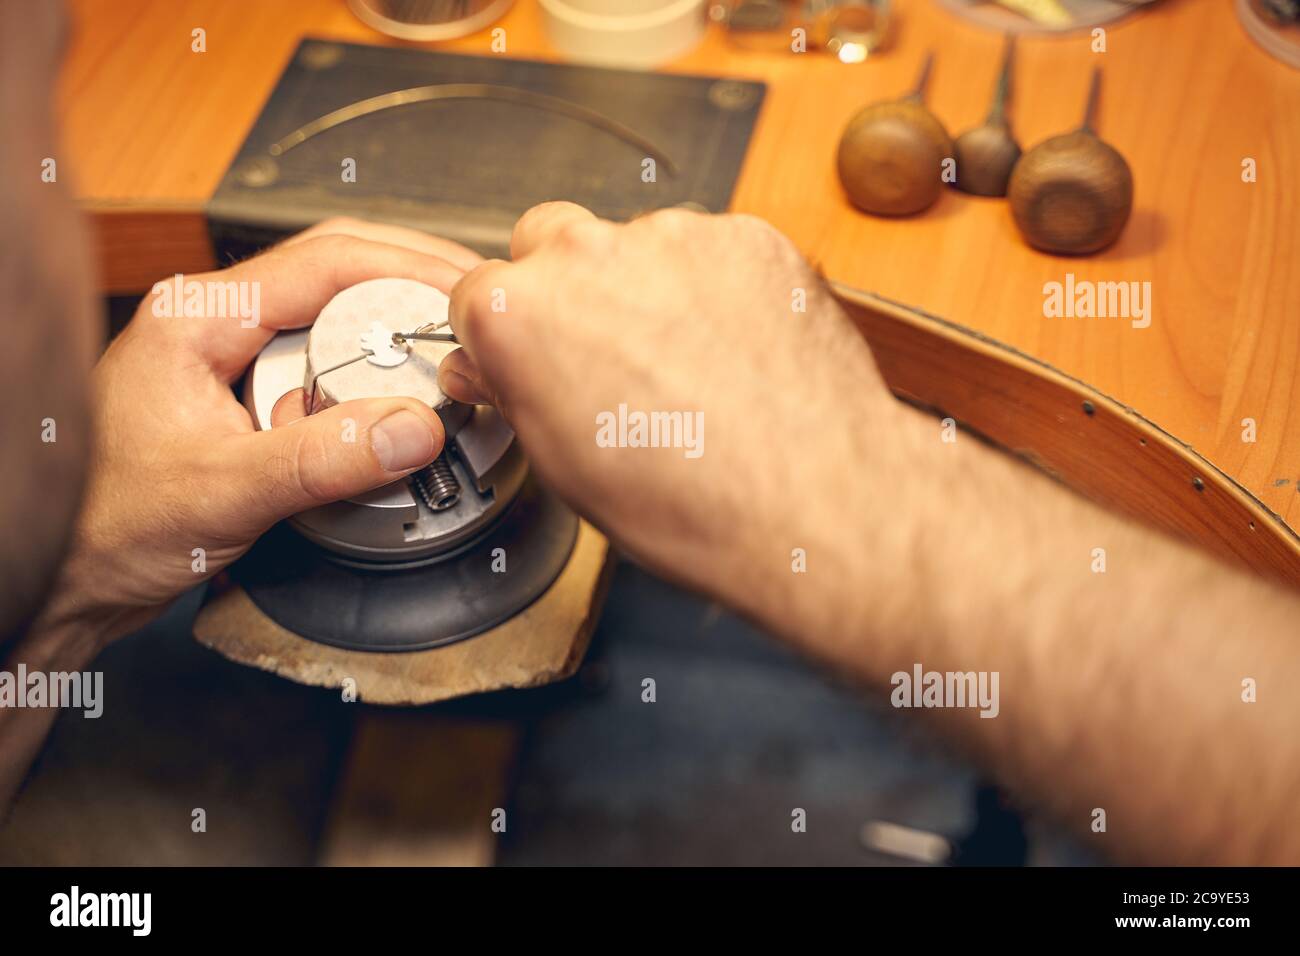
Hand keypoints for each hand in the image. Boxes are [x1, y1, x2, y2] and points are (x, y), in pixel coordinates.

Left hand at [29, 219, 481, 649]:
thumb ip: (322, 457)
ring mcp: (236, 364)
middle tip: (479, 316)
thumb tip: (416, 428)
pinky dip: (374, 385)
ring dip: (396, 341)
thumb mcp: (223, 490)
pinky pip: (328, 376)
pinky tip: (403, 406)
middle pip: (341, 278)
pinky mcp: (251, 403)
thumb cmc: (105, 524)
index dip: (409, 267)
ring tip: (454, 356)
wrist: (67, 578)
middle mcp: (220, 326)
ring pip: (339, 327)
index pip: (328, 260)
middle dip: (415, 291)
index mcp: (201, 317)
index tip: (469, 292)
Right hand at [439, 203, 902, 625]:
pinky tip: (735, 350)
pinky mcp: (745, 235)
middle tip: (608, 355)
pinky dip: (718, 286)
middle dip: (568, 289)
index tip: (530, 357)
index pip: (478, 293)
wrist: (811, 496)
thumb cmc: (692, 501)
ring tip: (689, 366)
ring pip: (636, 243)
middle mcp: (587, 255)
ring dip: (648, 286)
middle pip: (550, 243)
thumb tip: (488, 365)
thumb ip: (513, 391)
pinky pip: (712, 250)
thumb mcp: (564, 466)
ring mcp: (671, 237)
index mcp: (519, 313)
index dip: (506, 334)